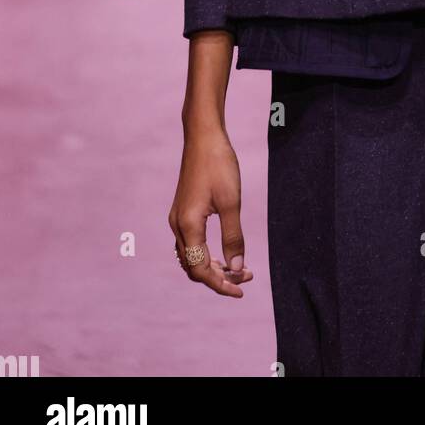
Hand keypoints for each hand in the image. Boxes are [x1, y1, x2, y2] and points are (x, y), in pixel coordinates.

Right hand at [169, 126, 252, 297]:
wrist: (203, 136)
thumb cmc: (218, 164)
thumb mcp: (231, 201)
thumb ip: (233, 236)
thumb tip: (237, 267)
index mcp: (188, 225)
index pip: (200, 269)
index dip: (221, 284)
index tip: (242, 289)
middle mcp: (178, 225)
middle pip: (193, 267)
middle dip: (219, 277)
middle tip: (247, 277)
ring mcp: (178, 218)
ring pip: (191, 256)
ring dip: (213, 267)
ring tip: (240, 267)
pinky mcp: (183, 211)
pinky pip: (191, 243)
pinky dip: (207, 253)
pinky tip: (224, 251)